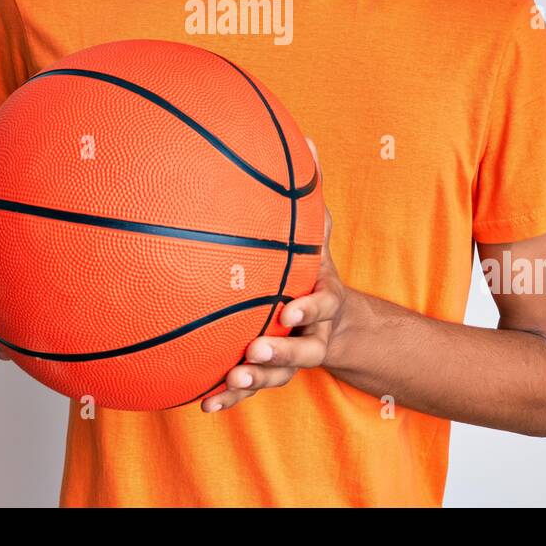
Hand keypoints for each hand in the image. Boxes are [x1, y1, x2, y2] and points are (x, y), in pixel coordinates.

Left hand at [201, 138, 347, 412]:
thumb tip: (309, 141)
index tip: (289, 308)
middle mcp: (312, 334)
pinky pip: (251, 391)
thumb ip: (310, 201)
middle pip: (302, 350)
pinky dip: (229, 398)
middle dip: (280, 352)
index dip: (308, 308)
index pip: (321, 303)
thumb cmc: (316, 273)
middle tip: (254, 348)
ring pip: (278, 376)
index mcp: (324, 300)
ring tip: (232, 379)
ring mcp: (294, 359)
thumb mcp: (318, 242)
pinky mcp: (272, 376)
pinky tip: (202, 404)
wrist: (343, 327)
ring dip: (255, 381)